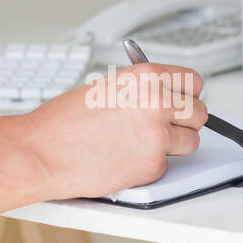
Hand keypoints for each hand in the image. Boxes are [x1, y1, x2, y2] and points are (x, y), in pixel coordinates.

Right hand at [20, 61, 206, 201]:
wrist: (43, 151)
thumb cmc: (63, 121)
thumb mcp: (106, 88)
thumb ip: (141, 90)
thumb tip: (165, 96)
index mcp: (146, 76)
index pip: (193, 82)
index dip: (187, 94)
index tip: (182, 100)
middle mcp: (157, 102)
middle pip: (199, 113)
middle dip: (184, 121)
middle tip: (163, 126)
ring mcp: (157, 135)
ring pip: (191, 142)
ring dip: (172, 145)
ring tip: (139, 143)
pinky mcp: (153, 165)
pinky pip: (167, 165)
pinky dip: (150, 164)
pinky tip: (124, 158)